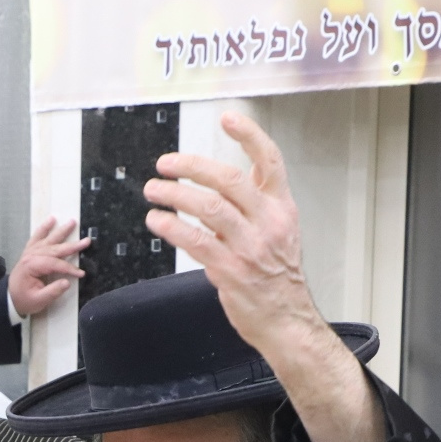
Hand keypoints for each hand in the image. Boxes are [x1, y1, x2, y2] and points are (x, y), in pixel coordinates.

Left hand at [8, 216, 89, 317]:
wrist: (10, 298)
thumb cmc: (24, 300)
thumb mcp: (38, 300)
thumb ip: (53, 292)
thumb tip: (67, 282)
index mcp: (32, 266)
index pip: (55, 264)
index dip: (69, 268)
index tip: (81, 273)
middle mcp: (31, 256)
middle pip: (54, 248)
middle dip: (72, 245)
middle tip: (86, 241)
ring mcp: (30, 252)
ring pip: (48, 240)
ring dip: (61, 231)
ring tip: (72, 222)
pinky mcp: (30, 251)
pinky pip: (37, 237)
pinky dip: (44, 228)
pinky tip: (51, 220)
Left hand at [142, 111, 381, 441]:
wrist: (287, 322)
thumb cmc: (277, 280)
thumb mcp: (276, 235)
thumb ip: (250, 211)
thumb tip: (212, 192)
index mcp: (282, 209)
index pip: (270, 162)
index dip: (249, 137)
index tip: (227, 119)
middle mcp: (269, 223)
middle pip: (229, 180)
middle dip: (192, 166)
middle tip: (165, 164)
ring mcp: (251, 247)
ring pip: (208, 207)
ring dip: (174, 195)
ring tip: (153, 192)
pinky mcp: (231, 271)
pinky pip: (195, 241)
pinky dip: (172, 226)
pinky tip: (157, 220)